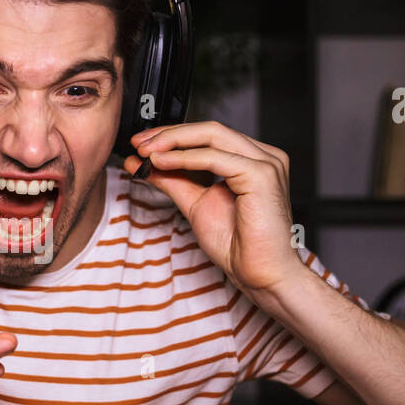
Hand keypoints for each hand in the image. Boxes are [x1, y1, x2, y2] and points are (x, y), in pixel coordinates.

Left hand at [126, 121, 302, 294]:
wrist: (260, 274)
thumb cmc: (239, 245)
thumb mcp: (195, 204)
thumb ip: (173, 180)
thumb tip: (144, 163)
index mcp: (251, 160)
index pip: (208, 136)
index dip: (172, 136)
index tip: (141, 144)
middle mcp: (263, 156)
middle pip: (209, 130)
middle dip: (168, 134)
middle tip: (138, 144)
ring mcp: (266, 163)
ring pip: (212, 136)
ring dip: (173, 142)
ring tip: (146, 152)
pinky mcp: (261, 175)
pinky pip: (215, 157)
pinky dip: (184, 158)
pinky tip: (161, 162)